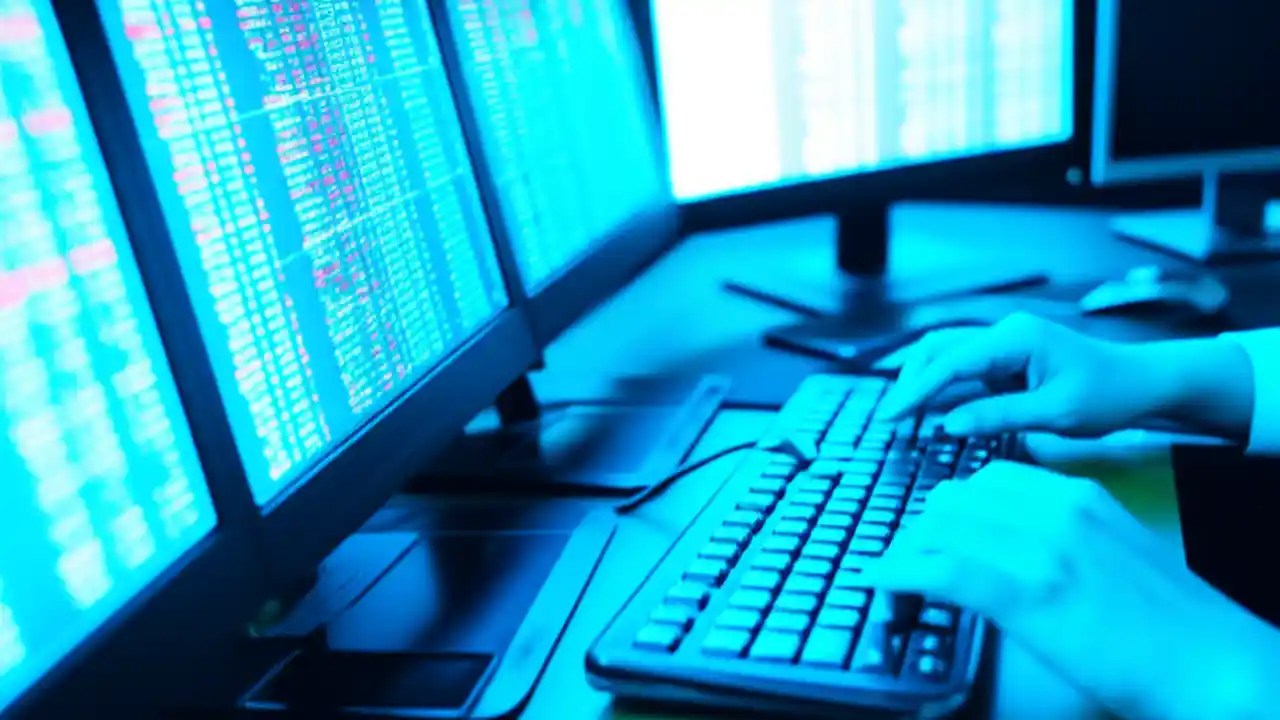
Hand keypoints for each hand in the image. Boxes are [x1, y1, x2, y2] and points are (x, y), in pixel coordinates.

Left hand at [863, 462, 1279, 718]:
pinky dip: (897, 572)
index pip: (986, 481)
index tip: (936, 535)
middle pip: (953, 500)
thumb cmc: (1166, 620)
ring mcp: (1039, 550)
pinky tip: (880, 582)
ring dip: (906, 552)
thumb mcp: (1113, 549)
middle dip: (923, 531)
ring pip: (938, 528)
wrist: (1212, 662)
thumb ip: (1061, 533)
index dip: (951, 510)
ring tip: (896, 578)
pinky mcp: (1026, 596)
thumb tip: (1005, 542)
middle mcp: (1053, 511)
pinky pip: (939, 569)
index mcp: (1076, 496)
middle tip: (912, 562)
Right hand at [878, 313, 1169, 437]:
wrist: (1142, 383)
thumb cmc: (1108, 396)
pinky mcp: (1007, 359)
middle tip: (889, 418)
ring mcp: (1004, 343)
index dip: (917, 390)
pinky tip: (927, 409)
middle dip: (910, 382)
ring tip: (900, 414)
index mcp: (1015, 337)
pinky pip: (964, 369)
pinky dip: (942, 387)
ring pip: (946, 355)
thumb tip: (947, 424)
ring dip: (922, 382)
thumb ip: (998, 416)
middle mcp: (1004, 332)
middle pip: (939, 349)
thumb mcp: (1055, 413)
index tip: (891, 416)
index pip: (951, 362)